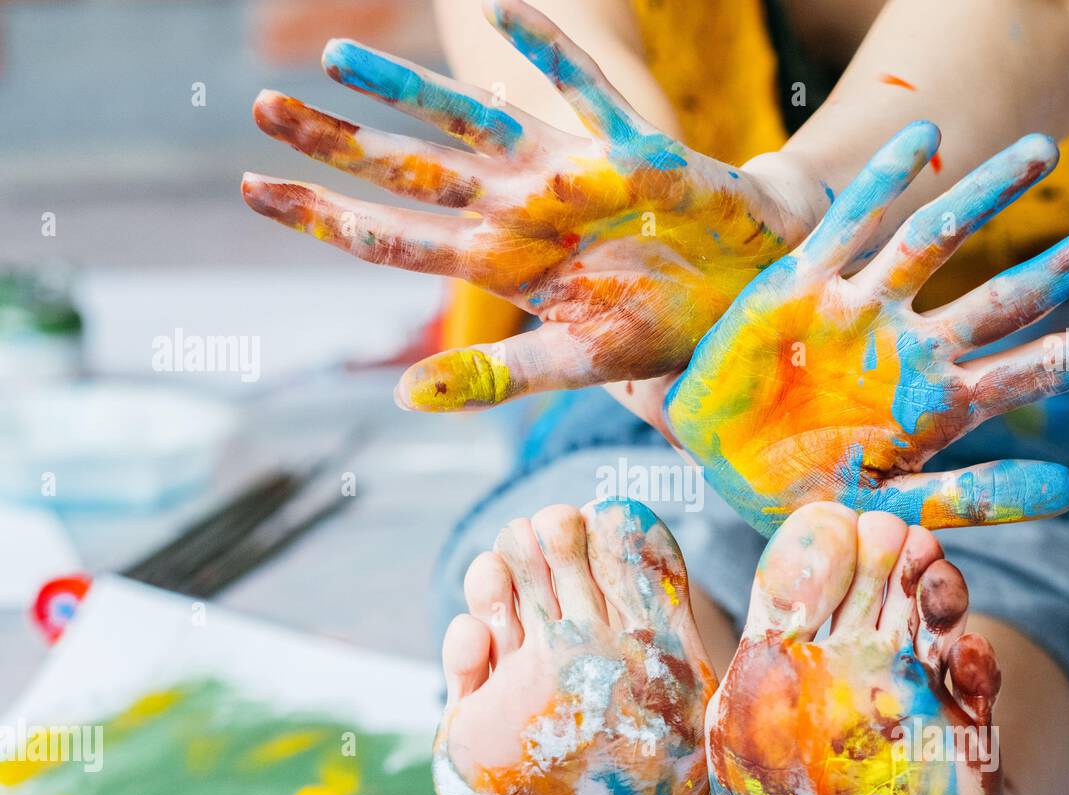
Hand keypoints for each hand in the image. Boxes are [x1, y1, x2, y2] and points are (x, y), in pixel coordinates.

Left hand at [242, 0, 819, 417]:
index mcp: (498, 266)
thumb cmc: (657, 331)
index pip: (392, 238)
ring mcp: (563, 174)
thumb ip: (491, 376)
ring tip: (337, 56)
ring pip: (470, 122)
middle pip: (411, 172)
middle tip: (258, 106)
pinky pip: (577, 89)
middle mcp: (515, 213)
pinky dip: (540, 49)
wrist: (736, 304)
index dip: (322, 214)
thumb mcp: (573, 363)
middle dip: (336, 140)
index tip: (251, 187)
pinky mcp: (621, 147)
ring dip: (407, 89)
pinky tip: (496, 5)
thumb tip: (403, 399)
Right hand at [666, 122, 1068, 532]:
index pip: (1035, 367)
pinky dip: (884, 180)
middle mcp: (907, 348)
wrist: (707, 464)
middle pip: (1005, 293)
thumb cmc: (791, 497)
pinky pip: (848, 223)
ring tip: (1046, 150)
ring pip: (935, 238)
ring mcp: (856, 310)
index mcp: (935, 404)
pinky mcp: (800, 285)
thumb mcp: (882, 509)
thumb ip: (969, 499)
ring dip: (988, 195)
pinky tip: (929, 135)